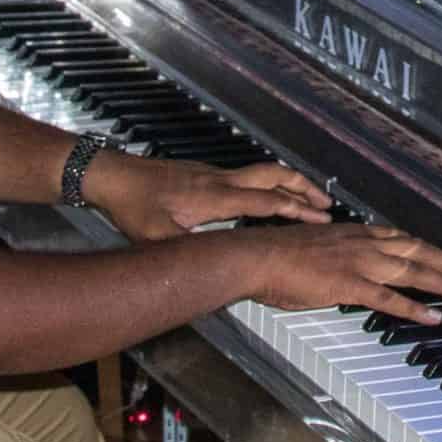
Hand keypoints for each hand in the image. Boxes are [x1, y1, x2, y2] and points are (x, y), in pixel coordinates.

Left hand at [85, 153, 331, 243]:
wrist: (115, 176)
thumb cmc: (134, 206)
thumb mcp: (155, 236)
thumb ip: (184, 251)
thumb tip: (207, 270)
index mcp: (217, 198)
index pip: (267, 201)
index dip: (297, 210)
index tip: (322, 218)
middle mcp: (223, 181)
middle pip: (275, 176)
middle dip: (305, 188)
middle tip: (326, 203)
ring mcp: (216, 174)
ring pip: (264, 171)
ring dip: (290, 181)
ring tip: (308, 194)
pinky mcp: (208, 173)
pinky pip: (250, 174)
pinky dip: (271, 181)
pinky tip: (269, 194)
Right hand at [240, 222, 441, 321]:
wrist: (257, 256)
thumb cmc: (277, 253)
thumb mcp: (316, 245)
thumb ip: (338, 253)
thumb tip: (346, 264)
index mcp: (357, 233)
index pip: (404, 239)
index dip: (430, 251)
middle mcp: (365, 243)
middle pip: (419, 251)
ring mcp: (360, 262)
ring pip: (414, 271)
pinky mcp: (350, 284)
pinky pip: (390, 298)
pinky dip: (416, 308)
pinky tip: (434, 316)